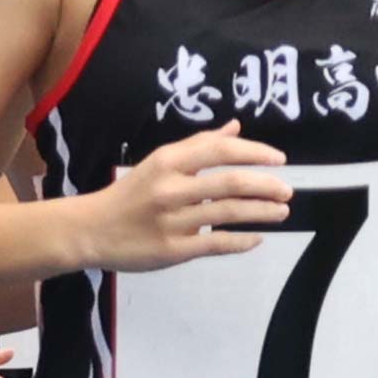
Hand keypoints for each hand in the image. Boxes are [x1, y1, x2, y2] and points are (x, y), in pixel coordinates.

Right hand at [81, 125, 288, 271]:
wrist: (91, 230)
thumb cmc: (130, 195)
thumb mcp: (160, 162)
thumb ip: (198, 145)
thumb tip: (234, 128)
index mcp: (168, 161)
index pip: (220, 150)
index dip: (254, 152)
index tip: (278, 159)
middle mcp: (171, 188)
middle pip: (230, 183)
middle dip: (266, 185)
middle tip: (287, 190)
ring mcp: (172, 221)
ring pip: (228, 213)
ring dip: (262, 212)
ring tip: (281, 211)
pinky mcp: (173, 250)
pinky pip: (216, 244)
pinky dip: (242, 241)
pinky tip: (257, 238)